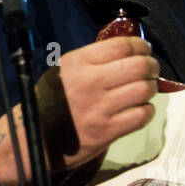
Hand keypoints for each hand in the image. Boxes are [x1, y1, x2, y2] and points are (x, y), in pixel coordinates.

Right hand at [0, 37, 158, 185]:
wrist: (33, 140)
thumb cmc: (48, 104)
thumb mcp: (62, 73)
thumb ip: (91, 62)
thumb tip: (127, 53)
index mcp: (77, 63)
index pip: (121, 46)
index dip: (140, 46)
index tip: (145, 50)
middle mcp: (89, 81)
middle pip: (138, 66)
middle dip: (152, 66)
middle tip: (152, 70)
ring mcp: (99, 107)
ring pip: (144, 89)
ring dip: (151, 88)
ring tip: (146, 90)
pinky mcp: (106, 131)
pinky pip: (141, 116)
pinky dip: (147, 111)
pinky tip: (141, 110)